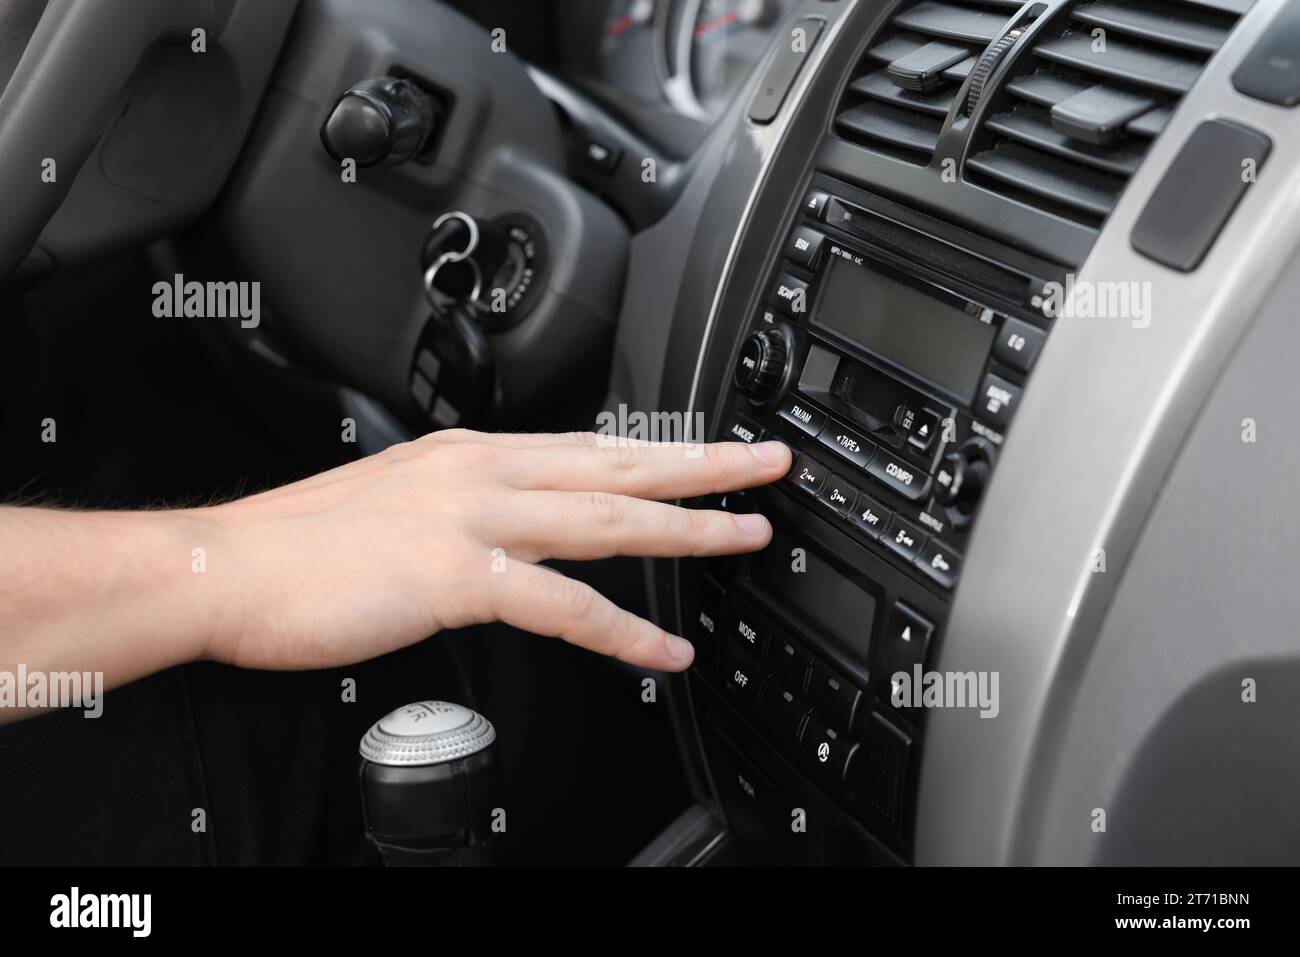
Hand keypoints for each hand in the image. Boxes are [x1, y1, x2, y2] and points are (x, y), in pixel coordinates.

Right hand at [201, 429, 790, 672]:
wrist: (227, 568)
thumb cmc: (302, 545)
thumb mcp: (401, 500)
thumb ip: (467, 507)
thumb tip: (514, 526)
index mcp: (472, 454)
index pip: (589, 446)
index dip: (657, 451)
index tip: (705, 452)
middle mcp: (483, 472)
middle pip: (620, 465)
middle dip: (704, 466)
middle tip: (766, 465)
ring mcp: (473, 519)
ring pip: (609, 519)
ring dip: (689, 529)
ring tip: (746, 536)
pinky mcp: (456, 574)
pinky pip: (562, 605)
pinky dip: (623, 629)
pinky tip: (663, 647)